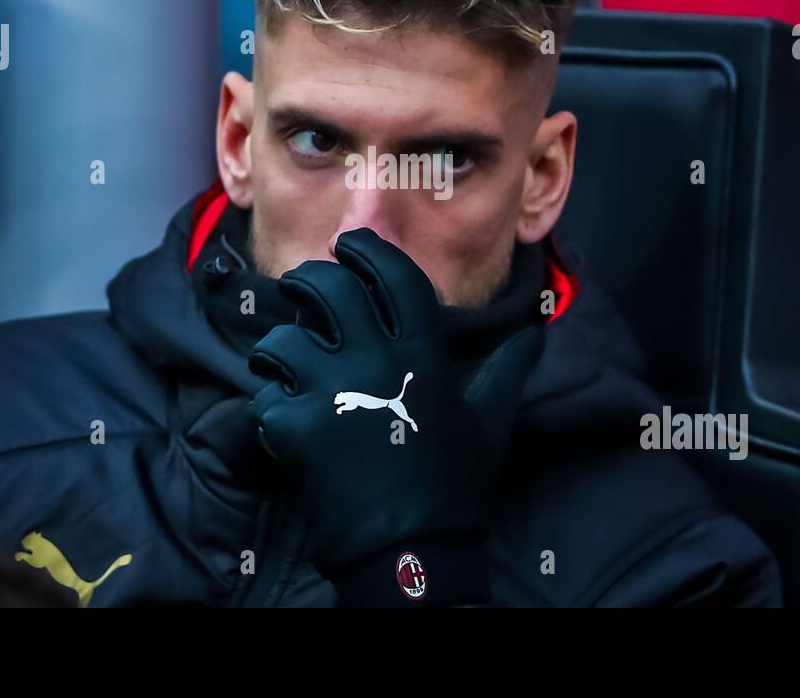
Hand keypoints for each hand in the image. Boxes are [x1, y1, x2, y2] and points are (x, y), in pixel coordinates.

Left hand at [249, 228, 542, 604]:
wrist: (413, 553)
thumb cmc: (456, 485)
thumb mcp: (490, 421)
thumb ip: (507, 369)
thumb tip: (535, 331)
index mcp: (422, 352)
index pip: (393, 275)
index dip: (368, 251)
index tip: (351, 246)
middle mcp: (374, 359)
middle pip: (326, 290)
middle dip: (307, 282)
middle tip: (303, 290)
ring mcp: (331, 391)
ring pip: (281, 340)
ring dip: (278, 350)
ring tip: (284, 365)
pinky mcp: (295, 428)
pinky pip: (264, 397)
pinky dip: (269, 407)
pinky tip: (283, 422)